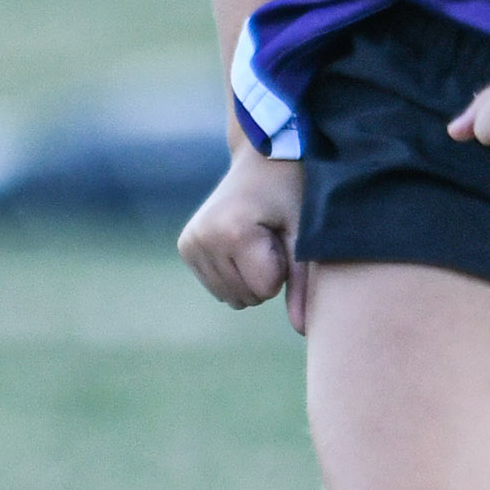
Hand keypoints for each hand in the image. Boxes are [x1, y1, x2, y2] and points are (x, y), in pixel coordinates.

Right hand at [179, 141, 304, 321]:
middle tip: (270, 236)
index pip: (264, 290)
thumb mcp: (304, 235)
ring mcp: (190, 242)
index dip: (282, 270)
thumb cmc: (290, 194)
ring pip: (230, 297)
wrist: (262, 159)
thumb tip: (303, 330)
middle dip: (266, 277)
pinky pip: (217, 286)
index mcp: (232, 232)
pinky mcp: (185, 246)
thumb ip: (303, 283)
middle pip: (247, 297)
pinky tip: (240, 242)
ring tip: (256, 239)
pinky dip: (234, 273)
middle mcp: (204, 237)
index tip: (282, 237)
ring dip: (250, 278)